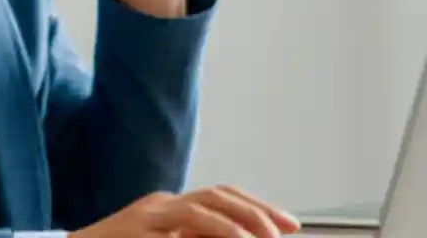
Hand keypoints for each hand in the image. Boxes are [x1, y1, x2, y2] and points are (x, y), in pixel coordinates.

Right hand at [71, 186, 301, 237]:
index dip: (258, 207)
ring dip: (239, 221)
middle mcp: (161, 206)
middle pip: (219, 194)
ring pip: (203, 205)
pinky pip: (183, 225)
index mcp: (170, 209)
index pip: (222, 197)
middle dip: (257, 210)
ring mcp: (148, 217)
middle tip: (286, 229)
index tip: (288, 225)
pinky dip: (213, 231)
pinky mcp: (138, 231)